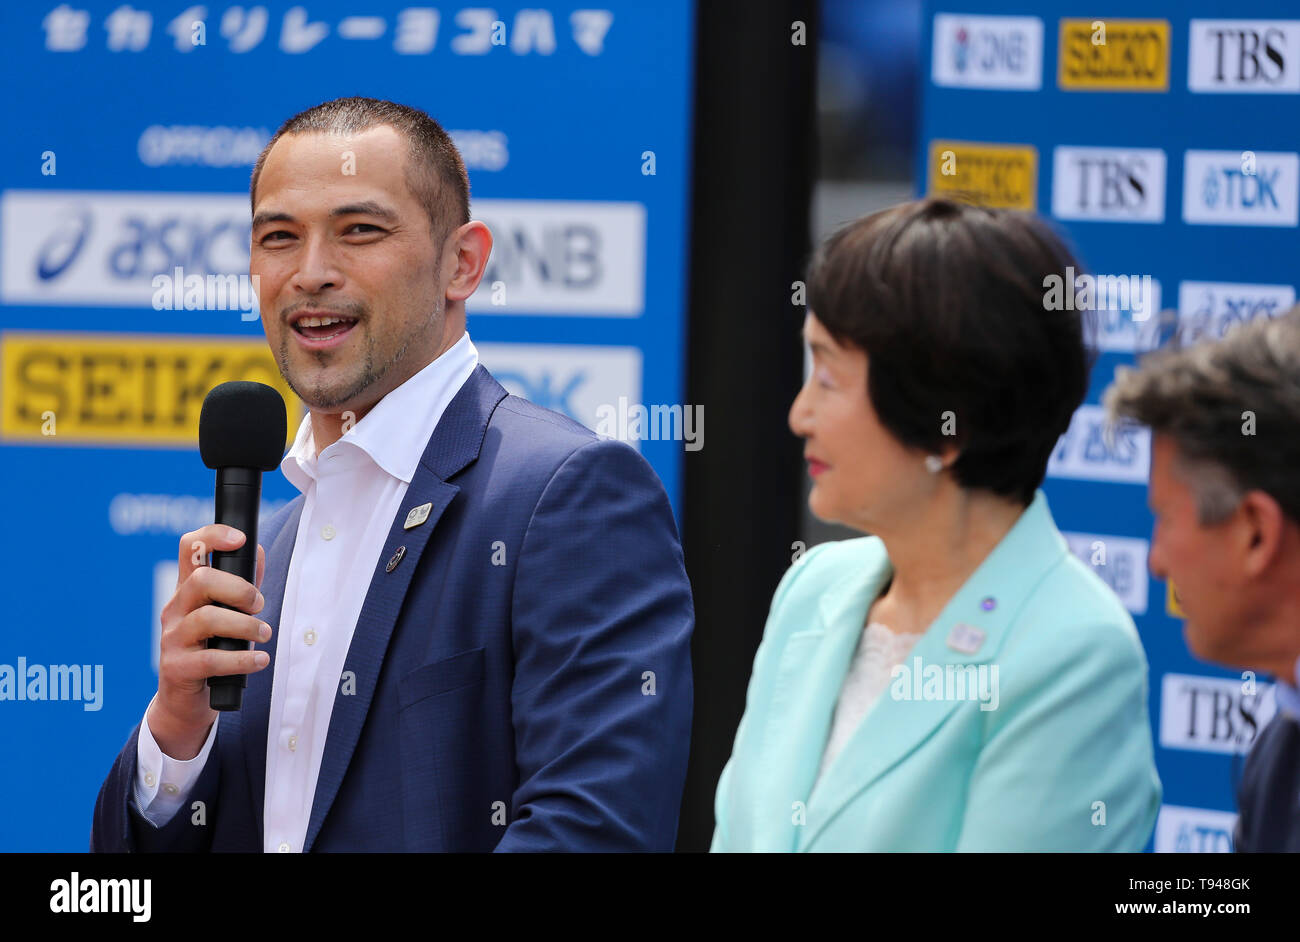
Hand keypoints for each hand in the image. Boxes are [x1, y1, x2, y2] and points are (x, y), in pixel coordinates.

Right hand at [147, 525, 268, 758]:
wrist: (187, 701)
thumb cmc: (212, 650)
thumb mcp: (226, 615)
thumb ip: (241, 585)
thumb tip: (257, 550)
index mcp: (187, 591)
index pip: (189, 549)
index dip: (212, 536)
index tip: (240, 539)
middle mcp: (175, 609)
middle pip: (200, 581)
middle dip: (239, 589)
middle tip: (259, 605)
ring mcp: (172, 638)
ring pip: (206, 619)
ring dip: (245, 625)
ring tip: (265, 634)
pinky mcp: (177, 668)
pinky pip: (211, 659)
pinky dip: (242, 660)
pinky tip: (260, 661)